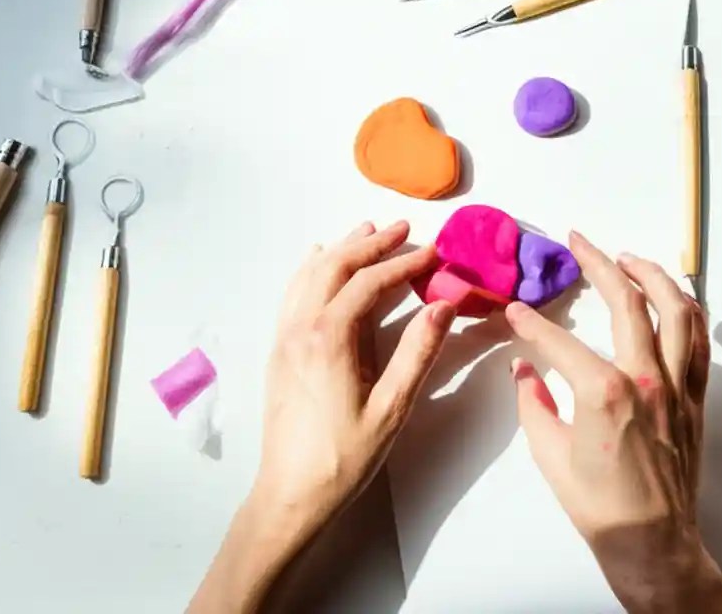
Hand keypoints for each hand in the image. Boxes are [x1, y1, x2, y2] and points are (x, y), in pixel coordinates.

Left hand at [189, 221, 453, 613]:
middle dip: (370, 244)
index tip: (433, 253)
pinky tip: (317, 262)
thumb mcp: (391, 409)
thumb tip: (443, 305)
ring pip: (310, 276)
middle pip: (335, 267)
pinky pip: (293, 294)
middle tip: (402, 228)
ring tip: (367, 231)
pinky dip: (311, 269)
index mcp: (329, 339)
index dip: (403, 263)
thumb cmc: (344, 458)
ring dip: (340, 250)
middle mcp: (300, 329)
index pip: (369, 283)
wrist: (290, 493)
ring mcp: (284, 338)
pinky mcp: (278, 351)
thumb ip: (417, 353)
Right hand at [506, 232, 721, 613]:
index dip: (532, 322)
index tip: (516, 310)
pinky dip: (689, 312)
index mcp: (604, 392)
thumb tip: (525, 372)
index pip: (560, 341)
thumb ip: (533, 405)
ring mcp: (677, 386)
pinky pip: (700, 343)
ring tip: (630, 258)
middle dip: (599, 263)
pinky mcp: (695, 399)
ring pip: (677, 310)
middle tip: (579, 241)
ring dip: (654, 275)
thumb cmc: (601, 507)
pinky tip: (673, 298)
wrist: (652, 541)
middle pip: (627, 301)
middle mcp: (646, 378)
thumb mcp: (550, 455)